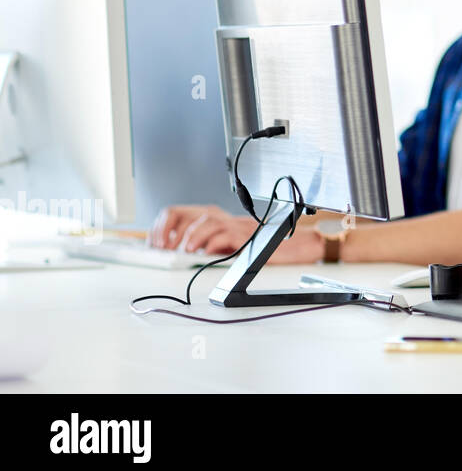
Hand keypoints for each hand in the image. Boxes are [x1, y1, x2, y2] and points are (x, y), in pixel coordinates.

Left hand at [152, 206, 323, 263]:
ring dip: (194, 237)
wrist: (294, 247)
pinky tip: (206, 252)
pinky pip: (227, 236)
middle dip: (176, 232)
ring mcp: (238, 226)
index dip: (166, 228)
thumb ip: (211, 246)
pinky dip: (213, 244)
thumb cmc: (264, 248)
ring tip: (186, 250)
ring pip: (209, 222)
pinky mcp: (249, 237)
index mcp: (220, 219)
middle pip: (192, 215)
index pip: (182, 214)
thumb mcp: (231, 245)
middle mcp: (227, 219)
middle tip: (168, 249)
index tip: (158, 245)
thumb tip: (184, 256)